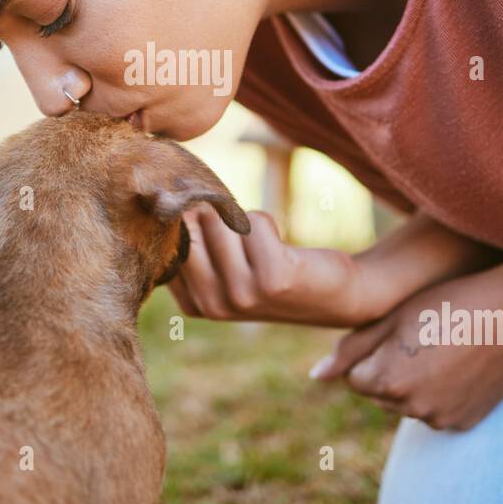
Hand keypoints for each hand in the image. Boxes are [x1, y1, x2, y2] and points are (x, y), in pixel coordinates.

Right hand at [166, 206, 374, 326]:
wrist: (336, 296)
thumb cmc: (273, 270)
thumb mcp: (226, 265)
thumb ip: (194, 241)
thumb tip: (166, 197)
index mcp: (195, 305)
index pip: (168, 242)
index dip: (186, 218)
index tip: (210, 224)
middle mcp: (214, 306)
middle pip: (189, 226)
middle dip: (211, 214)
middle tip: (242, 235)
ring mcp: (242, 296)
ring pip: (219, 220)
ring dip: (242, 219)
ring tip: (261, 244)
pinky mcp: (272, 280)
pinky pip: (253, 222)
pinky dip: (265, 221)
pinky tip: (280, 247)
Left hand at [309, 255, 502, 429]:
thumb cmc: (446, 303)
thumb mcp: (392, 318)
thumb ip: (350, 350)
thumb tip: (316, 377)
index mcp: (386, 380)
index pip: (355, 377)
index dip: (373, 352)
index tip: (400, 332)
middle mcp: (410, 409)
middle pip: (380, 393)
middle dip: (390, 370)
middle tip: (423, 339)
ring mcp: (440, 419)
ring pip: (408, 404)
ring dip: (415, 384)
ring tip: (443, 350)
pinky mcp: (465, 423)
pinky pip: (437, 412)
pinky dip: (442, 395)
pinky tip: (460, 367)